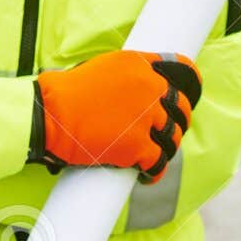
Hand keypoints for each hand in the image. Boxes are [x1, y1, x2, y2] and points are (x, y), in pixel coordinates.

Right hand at [28, 50, 202, 181]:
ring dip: (168, 146)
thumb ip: (129, 75)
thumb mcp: (102, 67)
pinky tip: (147, 175)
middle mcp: (150, 88)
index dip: (192, 85)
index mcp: (142, 65)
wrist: (48, 114)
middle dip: (178, 120)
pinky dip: (154, 172)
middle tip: (168, 130)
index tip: (192, 94)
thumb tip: (142, 88)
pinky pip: (159, 162)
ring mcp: (147, 117)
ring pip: (173, 136)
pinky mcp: (138, 146)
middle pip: (181, 107)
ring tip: (156, 154)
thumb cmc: (65, 92)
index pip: (184, 70)